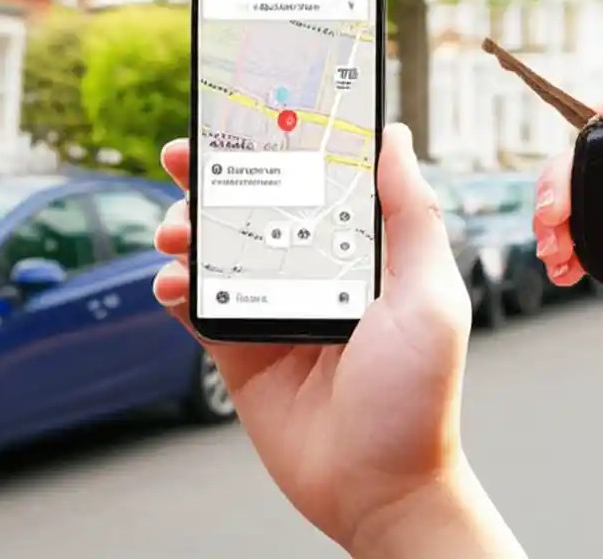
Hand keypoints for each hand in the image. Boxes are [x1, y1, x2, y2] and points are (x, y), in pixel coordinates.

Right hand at [153, 125, 522, 556]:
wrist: (377, 489)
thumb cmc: (418, 398)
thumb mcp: (429, 296)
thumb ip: (412, 216)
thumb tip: (393, 137)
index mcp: (358, 255)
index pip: (311, 183)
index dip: (277, 146)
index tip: (246, 114)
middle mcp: (311, 275)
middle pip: (252, 208)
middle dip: (213, 178)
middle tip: (184, 155)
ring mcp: (271, 311)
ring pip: (215, 250)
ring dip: (186, 229)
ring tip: (174, 230)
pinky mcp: (237, 351)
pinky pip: (196, 306)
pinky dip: (175, 287)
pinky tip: (172, 282)